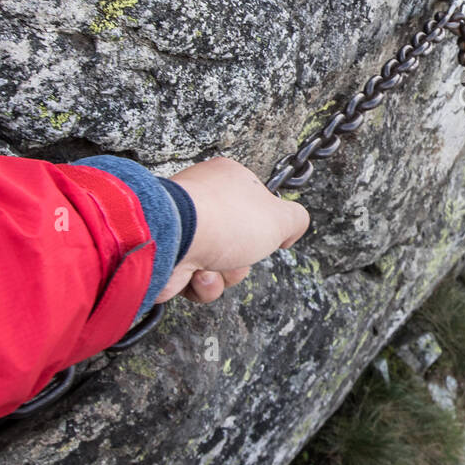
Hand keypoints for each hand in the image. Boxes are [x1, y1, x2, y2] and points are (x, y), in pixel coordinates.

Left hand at [154, 157, 308, 304]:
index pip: (256, 206)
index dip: (263, 226)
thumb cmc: (222, 219)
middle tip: (237, 252)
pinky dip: (200, 284)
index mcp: (228, 179)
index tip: (263, 232)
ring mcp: (183, 229)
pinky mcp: (167, 256)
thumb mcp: (281, 218)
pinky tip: (196, 274)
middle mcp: (203, 201)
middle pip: (239, 243)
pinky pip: (195, 280)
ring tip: (211, 265)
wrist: (174, 241)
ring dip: (222, 276)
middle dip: (241, 259)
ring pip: (219, 266)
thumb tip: (292, 230)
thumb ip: (297, 220)